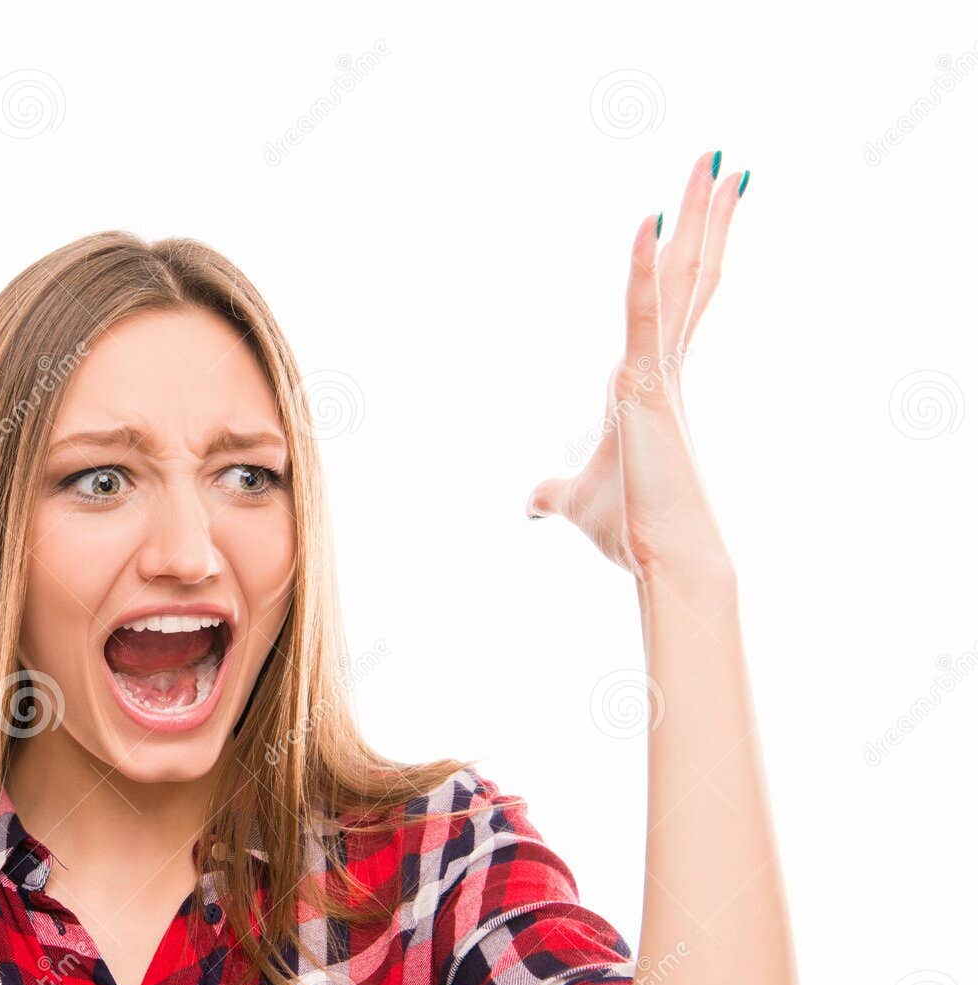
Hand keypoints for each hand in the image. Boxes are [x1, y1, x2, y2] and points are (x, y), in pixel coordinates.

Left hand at [525, 151, 746, 582]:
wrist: (664, 561)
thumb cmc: (630, 531)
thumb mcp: (576, 502)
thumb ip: (551, 494)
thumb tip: (529, 504)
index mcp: (653, 381)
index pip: (679, 301)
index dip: (691, 251)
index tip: (702, 205)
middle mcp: (666, 366)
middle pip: (693, 273)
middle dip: (707, 213)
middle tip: (720, 158)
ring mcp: (661, 371)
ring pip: (684, 278)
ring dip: (696, 216)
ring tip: (713, 161)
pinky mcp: (646, 386)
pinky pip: (643, 315)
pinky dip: (643, 269)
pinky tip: (647, 221)